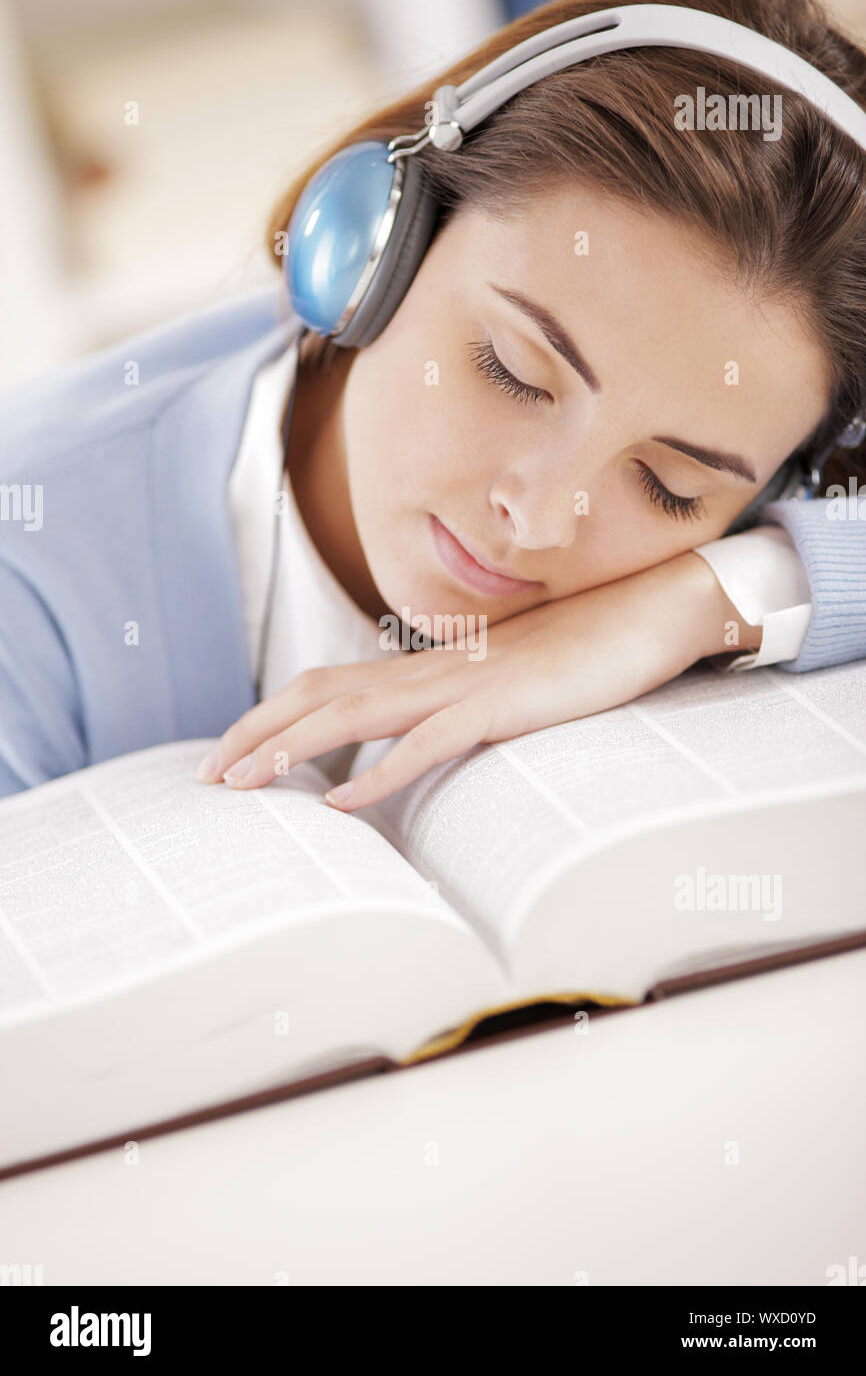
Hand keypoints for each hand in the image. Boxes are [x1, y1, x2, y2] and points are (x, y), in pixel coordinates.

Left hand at [195, 550, 759, 810]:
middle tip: (208, 776)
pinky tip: (343, 803)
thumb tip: (425, 735)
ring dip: (296, 748)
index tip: (232, 752)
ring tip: (246, 783)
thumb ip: (464, 705)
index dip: (273, 716)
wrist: (656, 607)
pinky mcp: (506, 703)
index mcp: (432, 665)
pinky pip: (430, 741)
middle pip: (322, 694)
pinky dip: (380, 773)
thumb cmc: (588, 648)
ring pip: (359, 714)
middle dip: (258, 733)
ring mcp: (469, 683)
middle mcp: (436, 669)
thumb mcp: (512, 683)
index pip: (329, 685)